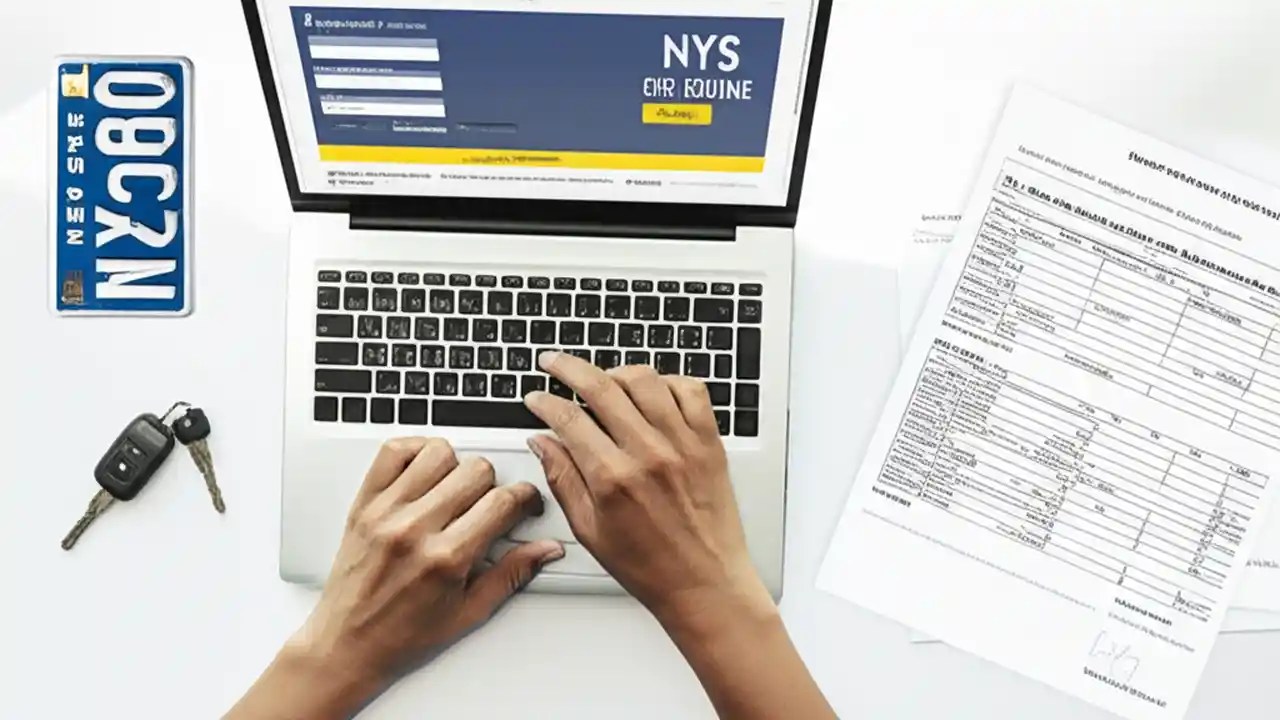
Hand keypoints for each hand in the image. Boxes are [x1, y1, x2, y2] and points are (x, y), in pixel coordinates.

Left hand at [264, 438, 562, 714]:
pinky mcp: (364, 504)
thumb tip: (545, 550)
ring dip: (455, 466)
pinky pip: (393, 451)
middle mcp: (415, 529)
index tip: (526, 503)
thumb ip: (511, 574)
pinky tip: (424, 473)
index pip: (503, 502)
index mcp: (446, 559)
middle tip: (487, 505)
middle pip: (476, 471)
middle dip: (492, 485)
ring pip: (439, 453)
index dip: (525, 497)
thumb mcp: (468, 613)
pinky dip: (415, 451)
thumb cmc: (402, 635)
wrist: (347, 644)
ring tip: (454, 490)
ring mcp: (387, 512)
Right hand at [523, 353, 772, 625]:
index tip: (536, 397)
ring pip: (644, 379)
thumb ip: (563, 479)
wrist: (705, 583)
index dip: (545, 401)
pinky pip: (691, 390)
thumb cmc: (650, 567)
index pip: (568, 418)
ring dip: (616, 371)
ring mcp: (682, 444)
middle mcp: (648, 454)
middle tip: (554, 363)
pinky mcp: (709, 442)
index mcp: (613, 478)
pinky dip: (668, 381)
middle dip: (569, 368)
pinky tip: (653, 392)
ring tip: (603, 379)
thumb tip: (542, 443)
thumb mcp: (590, 531)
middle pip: (600, 386)